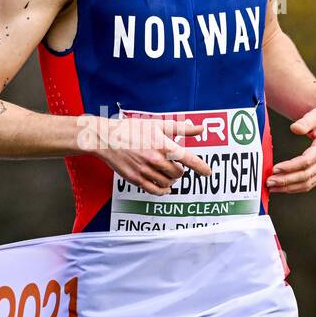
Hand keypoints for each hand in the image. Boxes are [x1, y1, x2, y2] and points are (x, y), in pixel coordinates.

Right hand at [96, 117, 212, 195]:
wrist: (107, 138)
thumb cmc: (132, 129)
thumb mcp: (158, 125)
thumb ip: (181, 128)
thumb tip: (200, 128)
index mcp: (164, 146)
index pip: (189, 160)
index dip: (201, 167)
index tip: (208, 172)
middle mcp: (156, 160)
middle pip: (178, 174)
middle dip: (179, 171)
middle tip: (174, 165)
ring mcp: (146, 171)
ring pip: (168, 184)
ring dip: (171, 181)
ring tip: (167, 174)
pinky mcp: (136, 179)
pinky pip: (154, 191)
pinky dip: (162, 191)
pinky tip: (163, 188)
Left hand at [267, 102, 315, 193]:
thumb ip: (305, 121)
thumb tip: (294, 128)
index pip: (307, 161)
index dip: (290, 167)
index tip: (274, 169)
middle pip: (306, 175)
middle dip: (286, 180)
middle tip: (268, 182)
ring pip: (308, 183)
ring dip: (289, 187)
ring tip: (272, 187)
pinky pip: (309, 184)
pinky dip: (295, 188)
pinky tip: (281, 188)